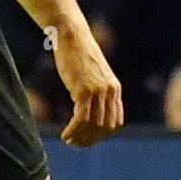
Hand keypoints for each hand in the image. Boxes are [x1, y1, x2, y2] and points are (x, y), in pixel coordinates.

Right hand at [51, 18, 123, 146]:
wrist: (72, 36)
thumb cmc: (79, 54)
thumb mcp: (94, 75)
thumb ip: (97, 92)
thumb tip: (89, 111)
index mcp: (115, 88)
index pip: (116, 122)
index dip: (102, 135)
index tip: (88, 139)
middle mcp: (110, 91)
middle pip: (105, 127)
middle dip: (90, 140)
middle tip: (76, 143)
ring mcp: (98, 91)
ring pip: (93, 126)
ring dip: (80, 137)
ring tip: (69, 140)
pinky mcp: (83, 90)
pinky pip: (81, 119)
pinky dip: (73, 130)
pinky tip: (64, 134)